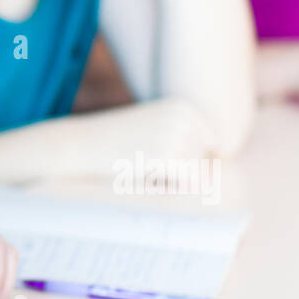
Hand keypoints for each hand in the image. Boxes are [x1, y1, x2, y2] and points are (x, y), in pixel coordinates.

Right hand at [81, 98, 215, 174]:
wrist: (81, 145)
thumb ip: (186, 145)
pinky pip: (188, 187)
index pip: (213, 148)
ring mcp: (180, 136)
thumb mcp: (156, 132)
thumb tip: (217, 174)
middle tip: (148, 163)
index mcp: (186, 108)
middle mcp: (189, 117)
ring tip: (144, 167)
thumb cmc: (117, 144)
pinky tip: (143, 174)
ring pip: (200, 178)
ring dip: (175, 183)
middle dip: (183, 175)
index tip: (158, 156)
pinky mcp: (170, 157)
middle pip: (209, 165)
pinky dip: (168, 190)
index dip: (188, 162)